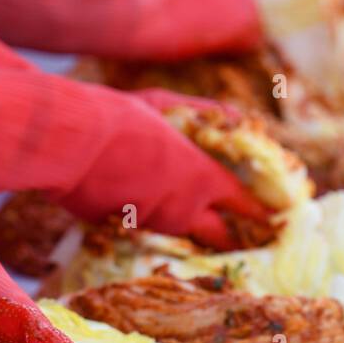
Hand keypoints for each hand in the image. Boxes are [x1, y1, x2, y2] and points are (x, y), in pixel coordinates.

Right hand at [36, 79, 270, 248]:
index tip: (274, 219)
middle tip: (246, 238)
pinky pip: (143, 225)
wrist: (69, 145)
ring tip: (191, 213)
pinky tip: (138, 199)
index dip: (260, 213)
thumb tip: (237, 117)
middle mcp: (182, 210)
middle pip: (219, 235)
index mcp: (201, 179)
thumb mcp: (166, 105)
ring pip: (180, 230)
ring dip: (189, 225)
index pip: (242, 205)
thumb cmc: (120, 118)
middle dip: (235, 237)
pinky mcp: (121, 231)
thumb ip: (204, 114)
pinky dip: (148, 215)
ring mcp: (152, 225)